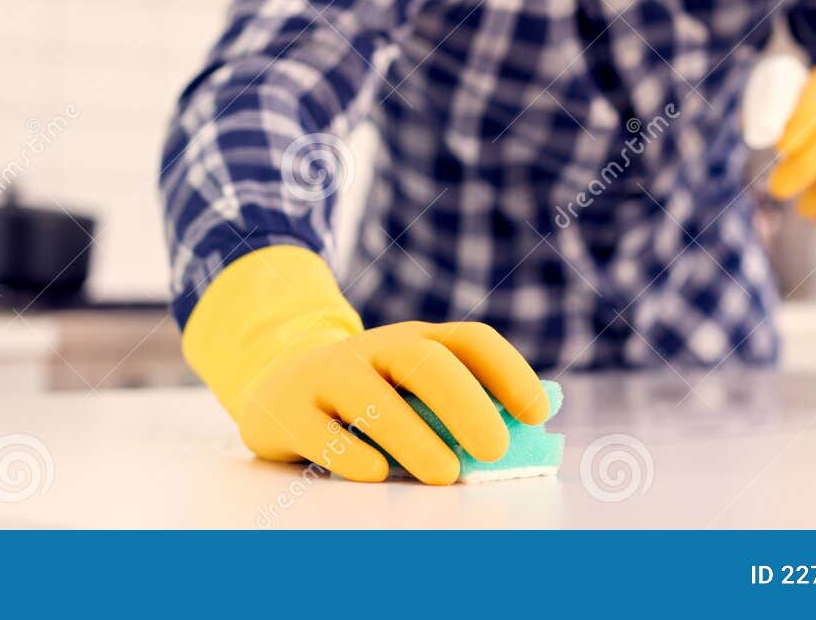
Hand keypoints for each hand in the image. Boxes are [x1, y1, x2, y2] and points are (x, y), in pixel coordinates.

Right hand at [232, 320, 549, 484]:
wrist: (277, 386)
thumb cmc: (367, 401)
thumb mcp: (411, 392)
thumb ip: (459, 409)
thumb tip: (524, 443)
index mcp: (416, 342)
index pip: (469, 340)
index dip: (509, 370)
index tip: (538, 412)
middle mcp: (374, 350)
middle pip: (424, 361)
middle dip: (464, 402)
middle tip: (495, 448)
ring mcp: (328, 376)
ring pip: (371, 396)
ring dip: (412, 435)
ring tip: (445, 474)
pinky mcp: (288, 412)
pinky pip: (320, 431)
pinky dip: (350, 453)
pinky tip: (376, 473)